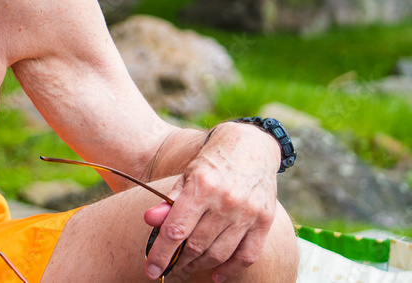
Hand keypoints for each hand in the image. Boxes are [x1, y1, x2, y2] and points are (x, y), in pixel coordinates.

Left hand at [143, 123, 280, 281]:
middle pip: (196, 245)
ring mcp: (248, 213)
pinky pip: (247, 255)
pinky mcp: (265, 221)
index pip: (176, 230)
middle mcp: (226, 201)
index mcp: (202, 186)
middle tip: (167, 270)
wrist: (252, 146)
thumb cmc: (213, 161)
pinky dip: (230, 270)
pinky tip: (216, 275)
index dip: (161, 254)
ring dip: (199, 266)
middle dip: (178, 263)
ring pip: (219, 253)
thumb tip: (150, 220)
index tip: (150, 270)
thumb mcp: (187, 173)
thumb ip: (170, 199)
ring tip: (185, 269)